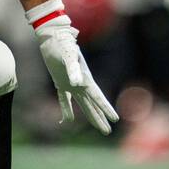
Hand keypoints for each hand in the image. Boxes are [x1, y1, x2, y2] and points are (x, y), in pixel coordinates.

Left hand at [28, 1, 117, 134]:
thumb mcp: (69, 56)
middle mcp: (81, 83)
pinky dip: (66, 109)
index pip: (98, 97)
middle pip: (92, 105)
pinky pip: (65, 99)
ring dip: (89, 115)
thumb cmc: (63, 44)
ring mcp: (71, 83)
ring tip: (97, 126)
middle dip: (99, 118)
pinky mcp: (60, 82)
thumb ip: (73, 69)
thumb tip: (78, 84)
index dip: (106, 109)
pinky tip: (66, 120)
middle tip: (106, 131)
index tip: (115, 119)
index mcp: (85, 79)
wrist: (53, 37)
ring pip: (82, 104)